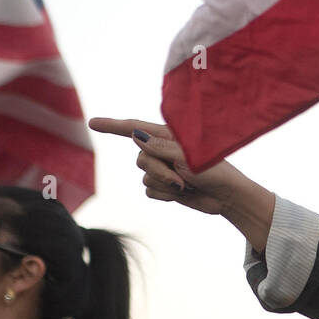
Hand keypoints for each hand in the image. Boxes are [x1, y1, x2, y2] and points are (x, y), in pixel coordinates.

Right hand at [88, 117, 243, 214]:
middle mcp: (162, 150)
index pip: (135, 128)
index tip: (92, 123)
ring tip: (187, 184)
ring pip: (144, 177)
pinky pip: (149, 191)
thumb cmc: (213, 170)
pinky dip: (165, 195)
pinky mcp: (164, 186)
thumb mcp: (187, 155)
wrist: (226, 196)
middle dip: (159, 170)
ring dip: (165, 184)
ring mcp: (162, 168)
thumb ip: (160, 146)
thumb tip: (135, 134)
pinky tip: (182, 193)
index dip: (112, 126)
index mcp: (169, 136)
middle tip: (183, 176)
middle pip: (140, 159)